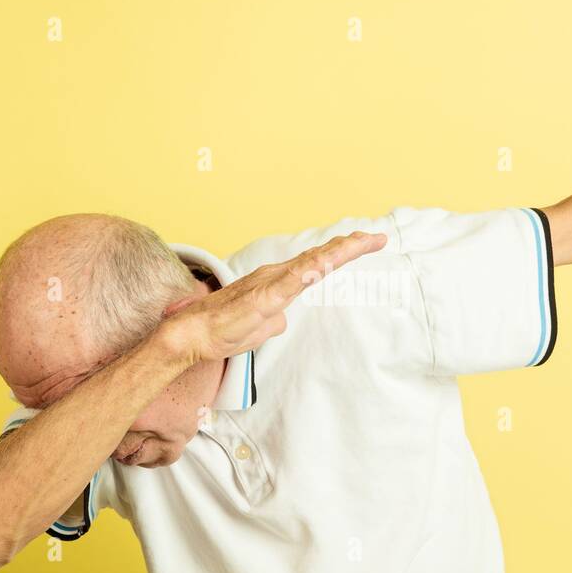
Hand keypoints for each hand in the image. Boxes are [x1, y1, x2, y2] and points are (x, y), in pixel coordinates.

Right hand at [159, 231, 387, 365]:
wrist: (194, 335)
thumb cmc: (223, 330)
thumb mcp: (259, 330)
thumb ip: (273, 321)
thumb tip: (283, 320)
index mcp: (278, 283)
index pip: (316, 264)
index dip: (342, 253)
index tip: (368, 244)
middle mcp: (276, 276)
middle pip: (320, 257)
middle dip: (350, 247)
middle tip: (378, 237)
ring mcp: (270, 284)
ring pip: (311, 263)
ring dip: (338, 252)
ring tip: (362, 242)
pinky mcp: (263, 298)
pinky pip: (291, 282)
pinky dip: (311, 271)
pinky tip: (327, 263)